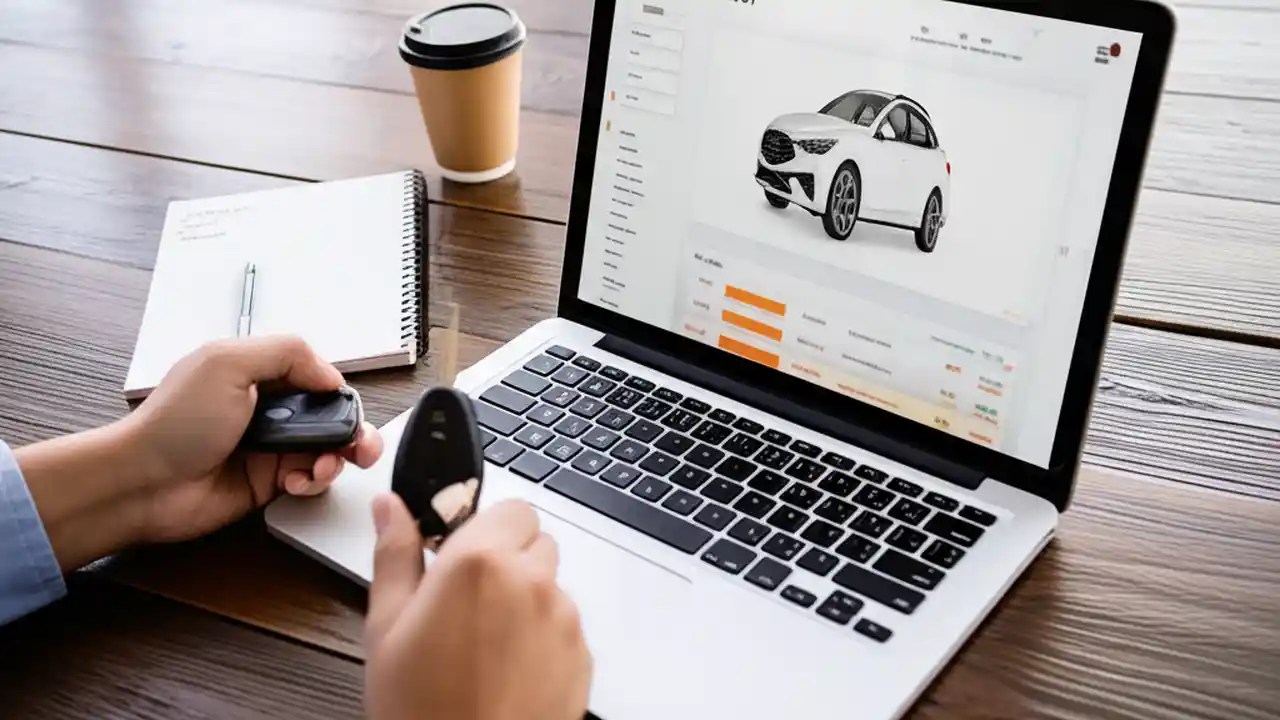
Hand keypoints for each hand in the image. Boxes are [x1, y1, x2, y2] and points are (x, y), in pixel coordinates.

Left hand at [18, 335, 383, 569]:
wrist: (143, 484)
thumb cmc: (175, 423)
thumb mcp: (228, 363)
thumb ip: (287, 353)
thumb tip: (330, 375)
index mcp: (257, 373)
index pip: (315, 377)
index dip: (337, 393)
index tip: (346, 408)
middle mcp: (266, 409)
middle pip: (328, 416)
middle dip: (351, 430)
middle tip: (361, 446)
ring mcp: (268, 447)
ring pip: (325, 449)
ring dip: (337, 458)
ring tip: (327, 467)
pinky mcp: (268, 483)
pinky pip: (309, 479)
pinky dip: (314, 482)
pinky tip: (298, 483)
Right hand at [364, 494, 591, 719]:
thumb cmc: (418, 709)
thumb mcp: (386, 627)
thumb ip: (395, 553)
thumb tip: (391, 507)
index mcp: (478, 562)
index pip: (511, 508)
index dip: (487, 530)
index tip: (462, 556)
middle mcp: (531, 581)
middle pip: (535, 542)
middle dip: (507, 561)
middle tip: (467, 604)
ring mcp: (564, 619)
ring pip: (551, 585)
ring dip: (526, 599)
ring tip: (483, 645)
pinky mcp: (582, 655)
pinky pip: (566, 626)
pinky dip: (543, 637)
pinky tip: (507, 669)